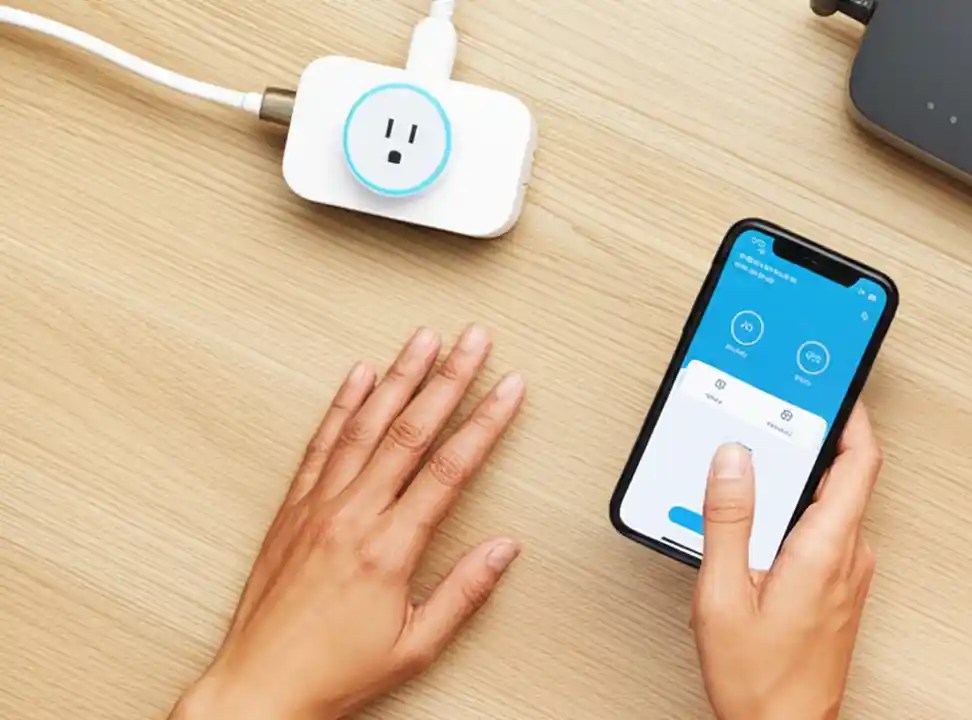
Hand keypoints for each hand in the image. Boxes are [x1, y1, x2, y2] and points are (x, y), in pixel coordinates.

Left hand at [171, 326, 525, 719]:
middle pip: (410, 430)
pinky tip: (359, 377)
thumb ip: (465, 591)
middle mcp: (352, 515)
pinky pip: (321, 444)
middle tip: (473, 340)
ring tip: (423, 340)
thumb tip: (504, 549)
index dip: (485, 421)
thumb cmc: (334, 672)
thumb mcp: (416, 645)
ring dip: (398, 377)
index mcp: (388, 548)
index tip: (509, 389)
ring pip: (365, 425)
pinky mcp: (292, 509)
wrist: (260, 687)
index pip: (450, 467)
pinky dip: (342, 406)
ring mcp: (318, 506)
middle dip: (448, 378)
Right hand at [693, 401, 881, 719]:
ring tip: (758, 461)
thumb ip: (728, 520)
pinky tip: (761, 518)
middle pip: (845, 474)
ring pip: (833, 503)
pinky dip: (799, 509)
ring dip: (801, 476)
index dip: (851, 413)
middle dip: (812, 437)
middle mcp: (849, 557)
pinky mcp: (838, 589)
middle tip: (780, 408)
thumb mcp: (723, 596)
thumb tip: (733, 459)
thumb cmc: (759, 681)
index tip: (831, 381)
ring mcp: (848, 575)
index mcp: (827, 549)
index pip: (859, 460)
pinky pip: (826, 530)